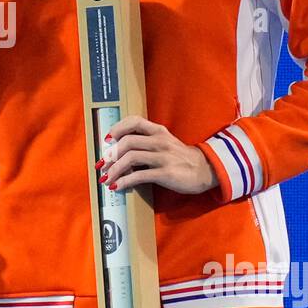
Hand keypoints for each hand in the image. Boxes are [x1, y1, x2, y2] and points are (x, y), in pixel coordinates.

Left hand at [98, 115, 218, 195]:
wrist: (206, 170)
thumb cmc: (181, 158)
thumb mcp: (166, 143)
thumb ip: (147, 142)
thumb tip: (121, 150)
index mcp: (159, 131)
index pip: (134, 121)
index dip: (118, 128)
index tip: (107, 139)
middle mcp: (160, 141)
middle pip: (127, 142)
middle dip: (110, 155)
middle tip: (102, 165)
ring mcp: (163, 157)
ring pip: (130, 158)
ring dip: (114, 170)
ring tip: (106, 178)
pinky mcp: (166, 173)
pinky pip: (139, 176)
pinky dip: (124, 181)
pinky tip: (118, 186)